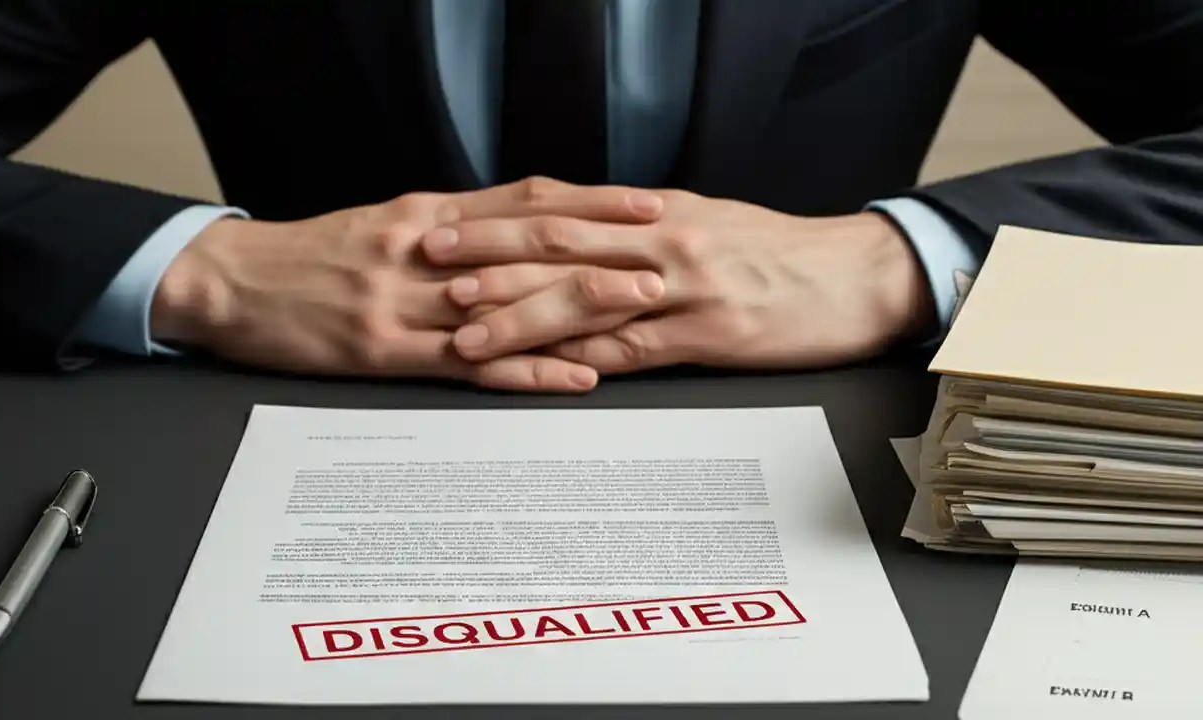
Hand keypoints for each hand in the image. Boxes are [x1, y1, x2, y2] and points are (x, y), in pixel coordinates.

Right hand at [149, 177, 663, 390]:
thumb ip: (450, 228)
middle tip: (665, 260)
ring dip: (581, 305)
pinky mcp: (387, 352)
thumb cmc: (312, 255)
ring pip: (510, 302)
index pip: (526, 201)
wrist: (235, 283)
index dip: (592, 201)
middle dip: (604, 252)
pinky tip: (575, 376)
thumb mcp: (383, 223)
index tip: (647, 204)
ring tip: (641, 311)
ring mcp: (408, 301)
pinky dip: (530, 371)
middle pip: (530, 245)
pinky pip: (472, 364)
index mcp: (428, 214)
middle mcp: (427, 250)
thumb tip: (516, 228)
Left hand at [423, 190, 934, 374]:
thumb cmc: (778, 252)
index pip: (562, 212)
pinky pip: (631, 350)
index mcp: (659, 212)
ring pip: (586, 300)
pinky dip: (580, 361)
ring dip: (520, 315)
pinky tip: (541, 371)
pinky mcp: (705, 337)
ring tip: (465, 328)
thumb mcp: (708, 222)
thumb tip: (581, 233)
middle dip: (489, 259)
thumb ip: (642, 230)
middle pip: (561, 248)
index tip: (446, 225)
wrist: (853, 277)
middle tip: (431, 267)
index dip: (498, 220)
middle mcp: (663, 243)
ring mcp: (683, 291)